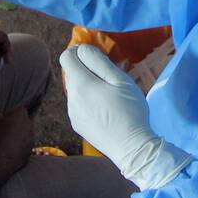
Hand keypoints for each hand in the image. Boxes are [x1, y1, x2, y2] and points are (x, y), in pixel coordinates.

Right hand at [0, 106, 32, 176]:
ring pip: (27, 134)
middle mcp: (30, 127)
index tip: (6, 116)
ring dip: (20, 135)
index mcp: (21, 116)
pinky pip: (25, 146)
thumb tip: (1, 117)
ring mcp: (31, 140)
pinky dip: (20, 146)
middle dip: (18, 123)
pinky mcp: (30, 151)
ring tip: (7, 140)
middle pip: (26, 121)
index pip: (20, 109)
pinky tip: (10, 149)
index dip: (12, 112)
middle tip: (7, 128)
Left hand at [58, 44, 190, 190]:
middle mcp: (71, 98)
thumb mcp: (120, 80)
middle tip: (109, 79)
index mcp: (81, 84)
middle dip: (86, 70)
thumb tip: (82, 49)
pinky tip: (105, 111)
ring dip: (87, 86)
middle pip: (71, 73)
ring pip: (75, 90)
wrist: (131, 148)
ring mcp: (72, 113)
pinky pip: (78, 105)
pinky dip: (88, 102)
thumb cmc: (130, 110)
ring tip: (109, 97)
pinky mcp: (77, 125)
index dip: (79, 52)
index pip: (66, 57)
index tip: (95, 57)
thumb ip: (99, 61)